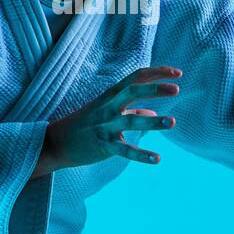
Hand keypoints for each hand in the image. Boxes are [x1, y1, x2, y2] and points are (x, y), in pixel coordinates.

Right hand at [37, 66, 181, 172]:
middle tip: (177, 89)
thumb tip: (152, 110)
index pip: (136, 77)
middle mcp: (108, 107)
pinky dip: (141, 155)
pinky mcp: (103, 146)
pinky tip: (157, 159)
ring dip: (153, 122)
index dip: (157, 74)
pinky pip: (125, 150)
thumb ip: (131, 110)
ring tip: (172, 122)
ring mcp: (105, 126)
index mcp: (111, 95)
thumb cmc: (84, 124)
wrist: (56, 142)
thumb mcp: (105, 110)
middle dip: (155, 89)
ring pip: (131, 121)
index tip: (177, 74)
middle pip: (133, 91)